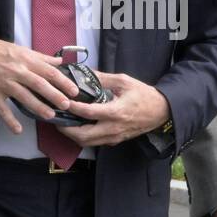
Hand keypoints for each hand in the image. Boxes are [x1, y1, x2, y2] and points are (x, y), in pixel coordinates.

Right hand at [0, 37, 79, 132]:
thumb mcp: (20, 49)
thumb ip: (40, 57)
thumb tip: (59, 61)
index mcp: (25, 60)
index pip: (48, 71)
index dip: (62, 82)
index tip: (74, 91)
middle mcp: (17, 71)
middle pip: (39, 84)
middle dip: (54, 95)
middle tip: (66, 105)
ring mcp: (4, 83)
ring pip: (23, 97)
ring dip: (37, 107)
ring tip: (50, 116)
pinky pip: (3, 109)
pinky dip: (10, 120)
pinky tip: (18, 130)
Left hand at [55, 71, 169, 147]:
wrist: (161, 111)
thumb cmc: (143, 95)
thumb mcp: (124, 81)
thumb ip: (103, 78)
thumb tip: (85, 73)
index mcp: (116, 112)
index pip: (88, 113)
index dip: (72, 107)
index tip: (60, 101)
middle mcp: (113, 128)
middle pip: (83, 135)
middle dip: (66, 129)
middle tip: (56, 119)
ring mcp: (114, 137)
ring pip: (87, 142)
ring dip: (72, 135)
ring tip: (63, 124)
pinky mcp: (115, 141)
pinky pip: (95, 143)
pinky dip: (83, 137)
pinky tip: (77, 127)